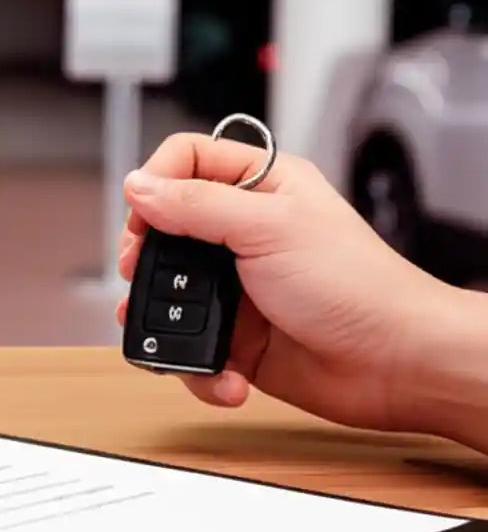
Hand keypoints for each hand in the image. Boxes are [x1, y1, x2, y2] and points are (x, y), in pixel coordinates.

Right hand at [115, 133, 487, 440]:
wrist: (393, 364)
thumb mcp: (268, 227)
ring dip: (165, 323)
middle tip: (141, 277)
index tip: (143, 219)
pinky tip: (224, 370)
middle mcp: (244, 232)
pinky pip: (190, 347)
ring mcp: (237, 286)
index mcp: (261, 187)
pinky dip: (198, 364)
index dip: (155, 184)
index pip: (186, 161)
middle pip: (164, 230)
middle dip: (146, 260)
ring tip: (170, 336)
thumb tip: (139, 187)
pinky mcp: (235, 336)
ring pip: (169, 295)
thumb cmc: (357, 286)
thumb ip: (196, 204)